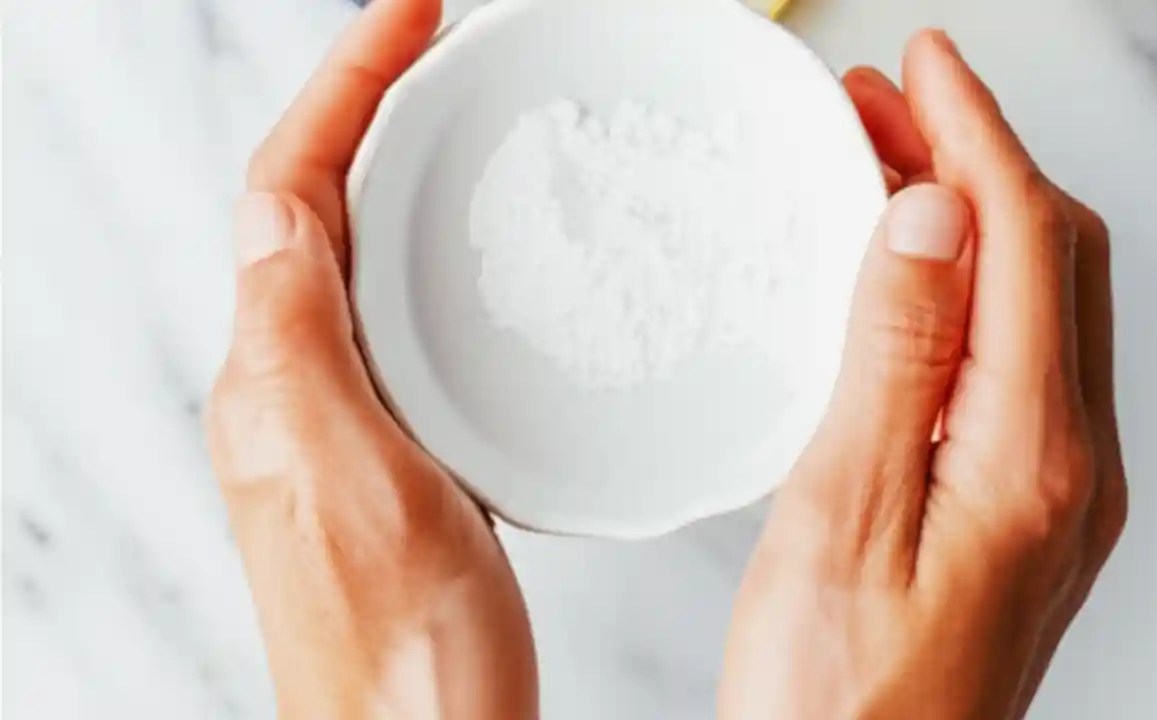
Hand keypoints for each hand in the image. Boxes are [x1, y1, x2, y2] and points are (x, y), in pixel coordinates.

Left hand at [204, 2, 536, 716]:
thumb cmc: (401, 649)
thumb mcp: (349, 476)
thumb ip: (299, 339)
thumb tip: (271, 206)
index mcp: (277, 381)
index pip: (291, 193)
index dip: (344, 89)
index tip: (406, 16)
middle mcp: (294, 392)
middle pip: (309, 208)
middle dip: (361, 106)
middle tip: (426, 38)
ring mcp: (342, 421)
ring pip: (349, 259)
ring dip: (387, 170)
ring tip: (444, 111)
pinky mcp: (396, 453)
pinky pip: (392, 321)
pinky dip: (422, 255)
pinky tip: (468, 254)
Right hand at [719, 31, 1126, 719]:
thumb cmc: (837, 696)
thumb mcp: (840, 516)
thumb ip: (895, 360)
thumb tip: (929, 220)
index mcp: (1029, 458)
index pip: (1022, 242)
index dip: (974, 134)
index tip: (923, 65)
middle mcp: (1070, 466)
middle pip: (1051, 256)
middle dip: (974, 157)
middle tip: (884, 103)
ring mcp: (1057, 488)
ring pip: (1041, 301)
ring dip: (973, 215)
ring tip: (886, 165)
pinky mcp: (1025, 505)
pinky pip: (1019, 358)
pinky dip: (972, 286)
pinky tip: (912, 275)